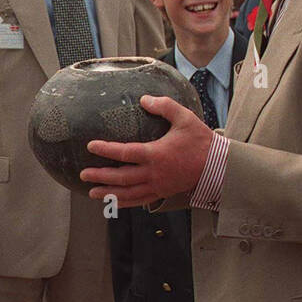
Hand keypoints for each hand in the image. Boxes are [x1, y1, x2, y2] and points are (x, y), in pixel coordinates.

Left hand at [79, 95, 212, 207]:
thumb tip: (144, 99)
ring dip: (109, 193)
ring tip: (92, 193)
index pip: (125, 153)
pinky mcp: (162, 193)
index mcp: (156, 154)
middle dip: (101, 176)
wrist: (217, 166)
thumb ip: (164, 106)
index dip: (106, 150)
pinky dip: (125, 203)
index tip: (90, 146)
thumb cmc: (200, 141)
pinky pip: (140, 200)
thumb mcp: (184, 118)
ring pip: (128, 193)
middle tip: (84, 174)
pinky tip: (114, 202)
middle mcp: (154, 173)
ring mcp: (157, 186)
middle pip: (121, 178)